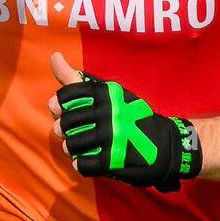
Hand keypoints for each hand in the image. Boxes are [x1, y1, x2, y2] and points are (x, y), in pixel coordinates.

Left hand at [47, 52, 200, 191]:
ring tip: (78, 147)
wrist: (165, 144)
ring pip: (73, 143)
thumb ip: (77, 79)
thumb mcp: (108, 93)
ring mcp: (114, 135)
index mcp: (108, 93)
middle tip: (69, 132)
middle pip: (67, 121)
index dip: (60, 104)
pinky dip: (81, 164)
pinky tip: (88, 159)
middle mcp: (111, 111)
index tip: (61, 109)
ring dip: (71, 147)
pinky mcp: (115, 159)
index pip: (68, 94)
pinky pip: (83, 164)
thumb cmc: (130, 116)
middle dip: (63, 128)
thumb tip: (54, 56)